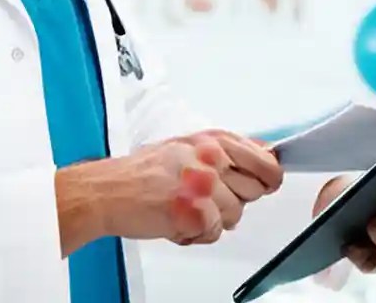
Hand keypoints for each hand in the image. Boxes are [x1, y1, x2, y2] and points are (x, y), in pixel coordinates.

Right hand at [81, 131, 280, 246]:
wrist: (107, 191)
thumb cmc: (143, 172)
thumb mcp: (189, 147)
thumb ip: (227, 152)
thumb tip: (265, 155)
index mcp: (212, 140)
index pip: (264, 160)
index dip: (268, 177)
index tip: (266, 183)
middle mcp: (211, 158)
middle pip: (254, 190)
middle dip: (233, 200)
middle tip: (205, 197)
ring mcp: (203, 185)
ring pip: (235, 215)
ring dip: (212, 219)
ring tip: (185, 209)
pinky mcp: (194, 212)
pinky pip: (213, 233)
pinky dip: (196, 234)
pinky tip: (176, 220)